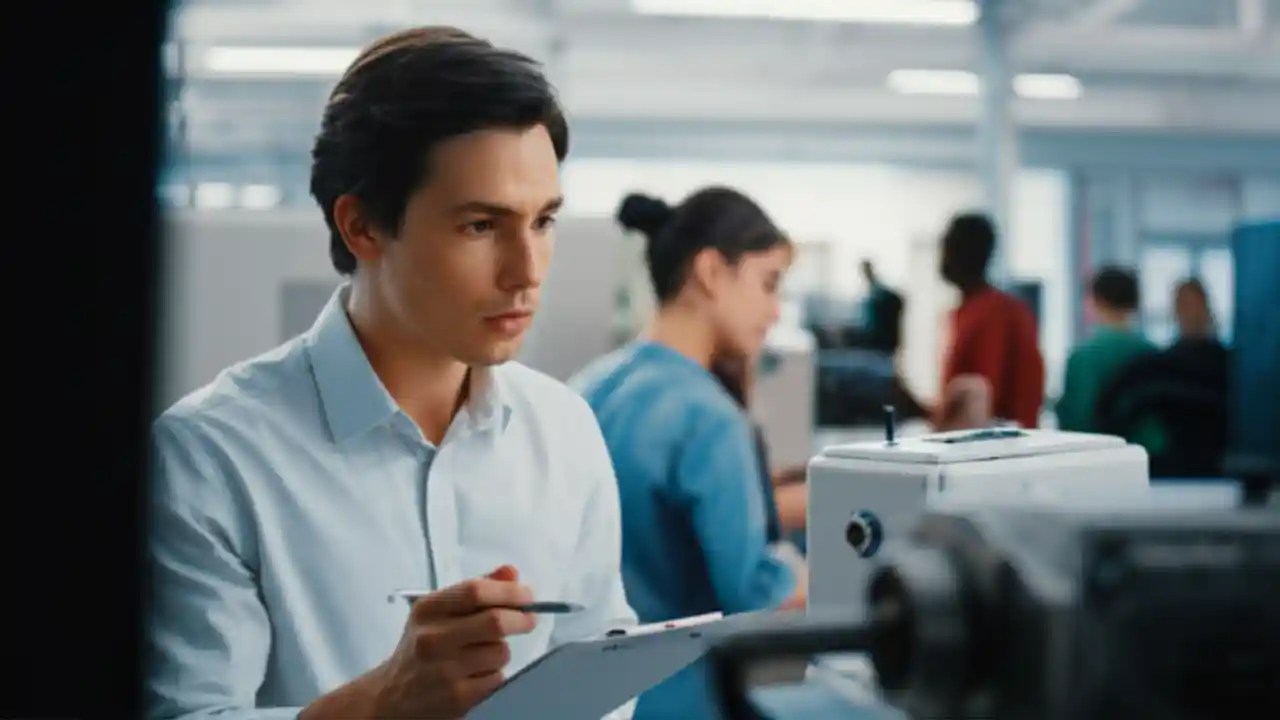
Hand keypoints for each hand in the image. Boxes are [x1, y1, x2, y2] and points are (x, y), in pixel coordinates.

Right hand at [369, 565, 536, 718]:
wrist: (391, 697)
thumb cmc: (421, 648)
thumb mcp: (438, 612)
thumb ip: (475, 590)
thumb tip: (511, 573)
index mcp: (428, 610)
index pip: (476, 591)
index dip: (509, 591)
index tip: (527, 594)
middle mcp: (432, 638)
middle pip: (494, 621)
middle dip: (521, 618)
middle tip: (529, 619)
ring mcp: (444, 670)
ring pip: (500, 651)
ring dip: (502, 650)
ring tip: (485, 653)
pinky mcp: (457, 698)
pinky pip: (497, 678)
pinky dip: (495, 674)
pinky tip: (476, 674)